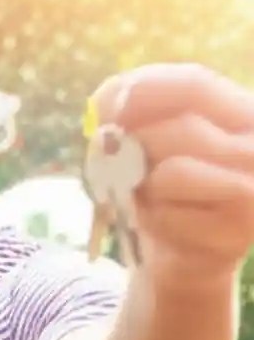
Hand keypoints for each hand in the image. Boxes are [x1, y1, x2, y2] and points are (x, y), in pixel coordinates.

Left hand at [93, 63, 253, 294]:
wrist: (181, 256)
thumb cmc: (163, 189)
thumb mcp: (147, 141)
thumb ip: (130, 113)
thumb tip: (106, 103)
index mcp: (244, 113)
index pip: (195, 84)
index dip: (142, 90)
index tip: (101, 108)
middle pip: (182, 129)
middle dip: (134, 147)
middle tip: (117, 166)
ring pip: (173, 173)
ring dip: (142, 187)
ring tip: (148, 197)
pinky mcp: (236, 233)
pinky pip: (167, 216)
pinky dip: (148, 220)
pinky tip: (162, 226)